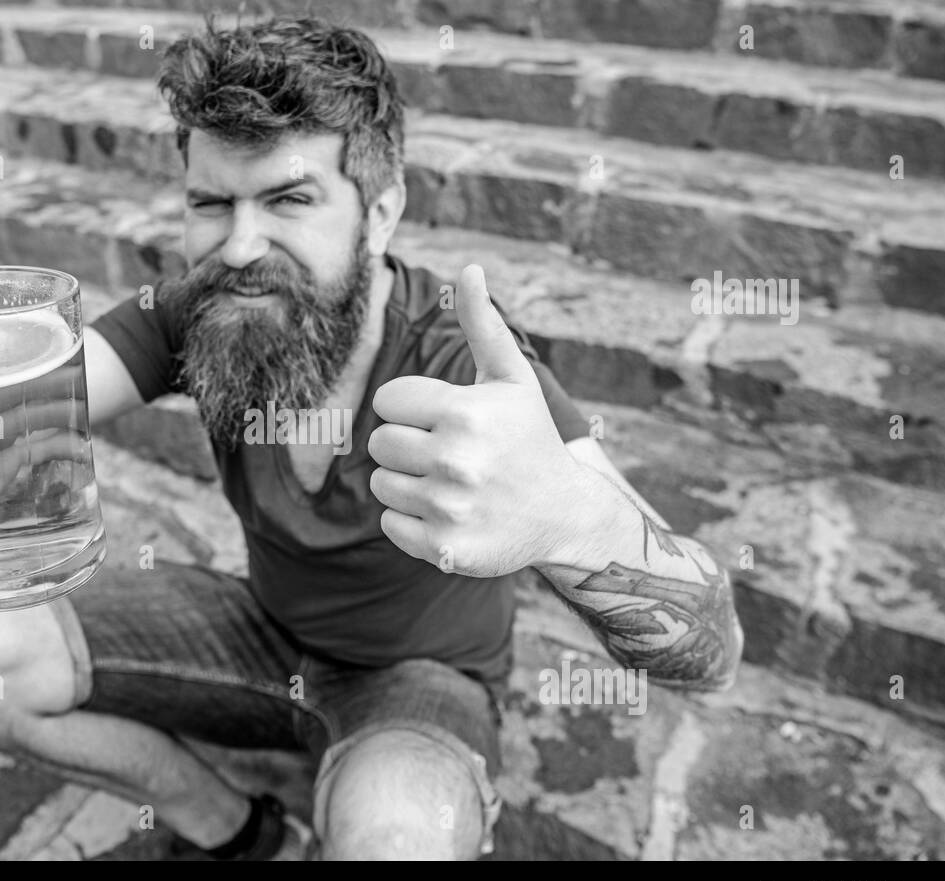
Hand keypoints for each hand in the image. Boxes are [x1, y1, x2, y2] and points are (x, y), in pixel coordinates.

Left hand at [368, 264, 586, 576]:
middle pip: (378, 444)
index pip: (386, 401)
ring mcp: (449, 508)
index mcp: (464, 413)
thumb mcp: (511, 379)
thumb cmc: (528, 437)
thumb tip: (469, 267)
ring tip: (450, 483)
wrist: (565, 513)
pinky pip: (390, 523)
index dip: (411, 408)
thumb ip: (482, 324)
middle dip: (407, 445)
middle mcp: (456, 461)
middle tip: (446, 453)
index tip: (443, 418)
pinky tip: (449, 512)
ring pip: (380, 484)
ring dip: (407, 482)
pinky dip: (411, 520)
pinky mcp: (443, 548)